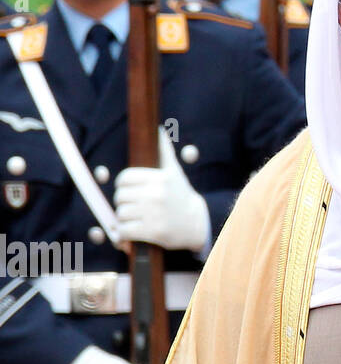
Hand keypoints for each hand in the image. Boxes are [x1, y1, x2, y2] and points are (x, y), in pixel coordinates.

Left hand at [114, 127, 209, 252]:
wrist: (197, 224)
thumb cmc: (181, 197)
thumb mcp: (175, 172)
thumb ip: (164, 151)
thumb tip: (159, 129)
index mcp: (159, 178)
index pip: (124, 178)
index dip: (123, 185)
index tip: (130, 191)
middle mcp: (156, 195)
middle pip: (120, 196)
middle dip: (123, 202)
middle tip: (133, 207)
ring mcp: (155, 214)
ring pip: (121, 214)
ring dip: (124, 219)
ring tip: (134, 219)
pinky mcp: (153, 232)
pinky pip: (125, 231)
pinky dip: (124, 234)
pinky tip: (132, 232)